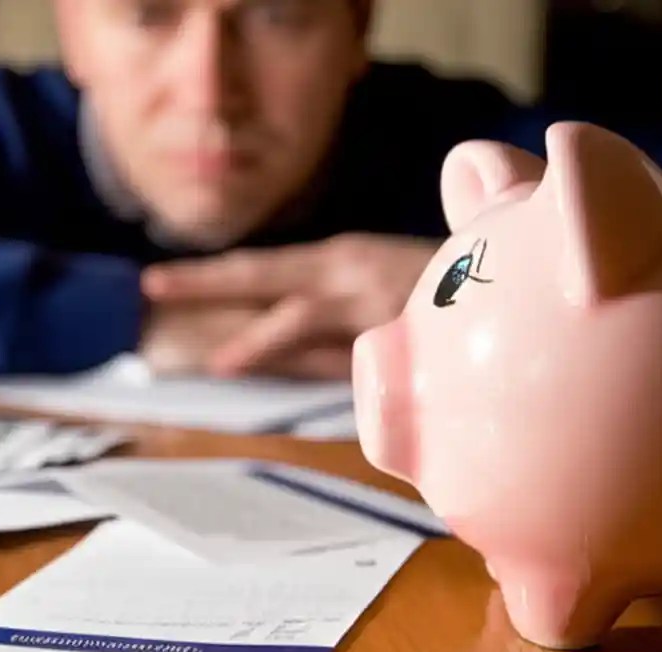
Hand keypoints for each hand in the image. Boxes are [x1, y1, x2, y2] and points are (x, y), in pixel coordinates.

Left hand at [141, 234, 437, 378]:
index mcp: (339, 257)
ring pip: (301, 321)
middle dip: (206, 282)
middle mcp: (349, 274)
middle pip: (265, 278)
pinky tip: (292, 383)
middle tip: (150, 285)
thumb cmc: (435, 288)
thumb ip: (324, 308)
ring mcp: (375, 306)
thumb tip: (258, 340)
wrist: (510, 285)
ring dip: (256, 340)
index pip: (259, 269)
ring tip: (215, 362)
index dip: (208, 276)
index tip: (157, 280)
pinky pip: (345, 361)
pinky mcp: (403, 339)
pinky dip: (312, 370)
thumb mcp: (373, 281)